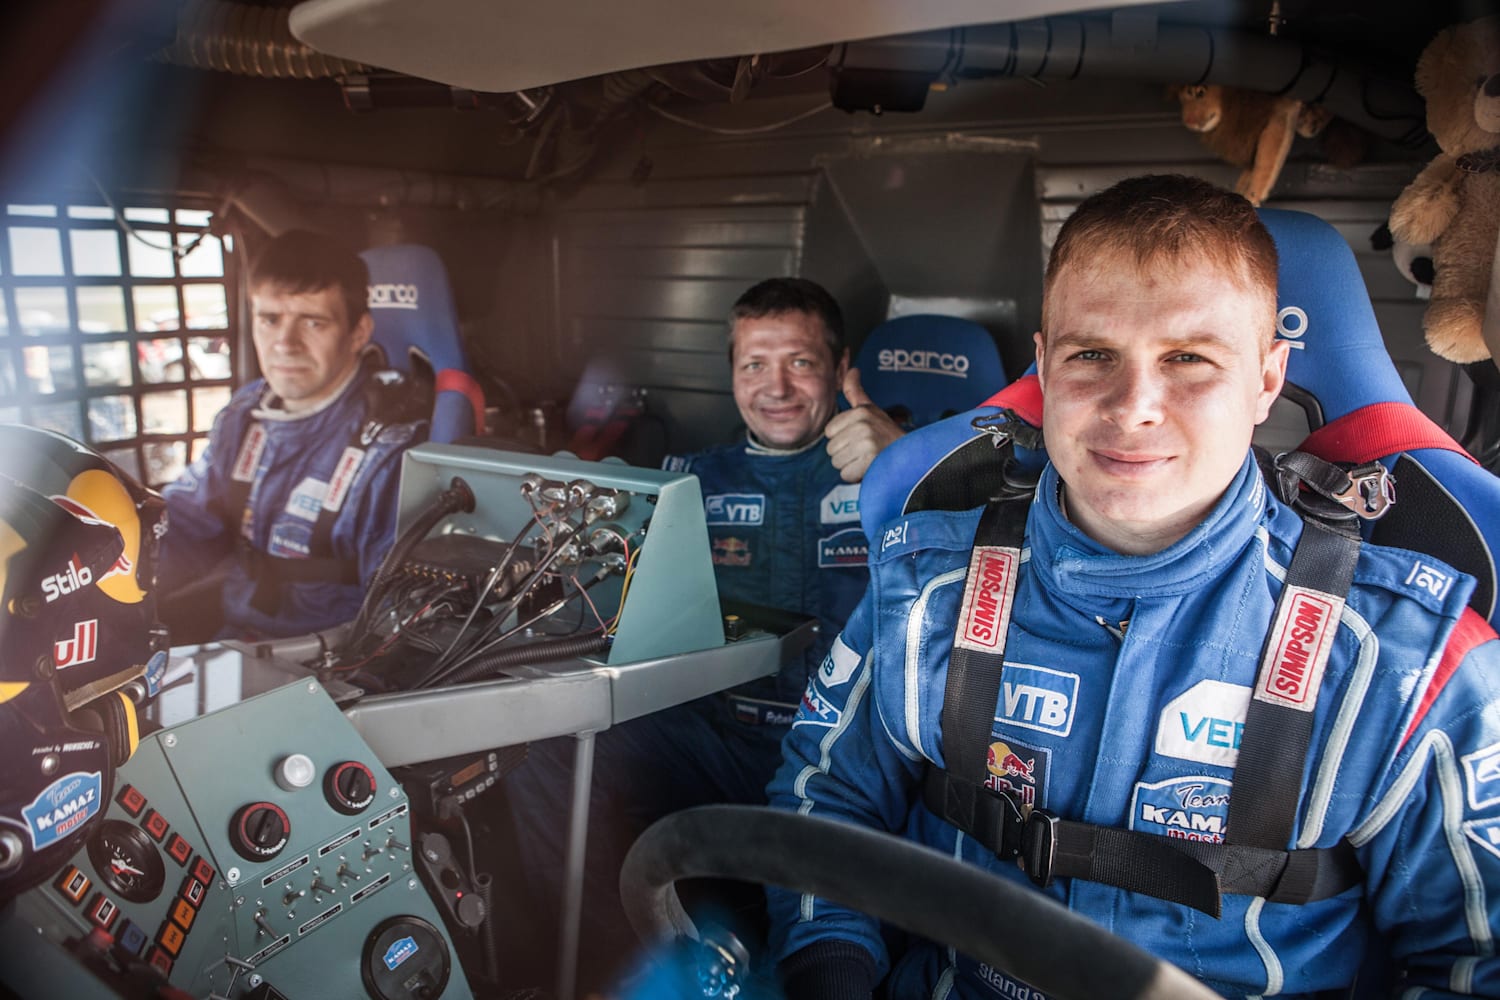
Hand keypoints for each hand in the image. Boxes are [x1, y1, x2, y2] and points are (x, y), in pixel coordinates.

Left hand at [825, 368, 903, 482]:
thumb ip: (855, 391)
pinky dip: (856, 476)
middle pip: (831, 449)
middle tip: (865, 450)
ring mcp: (866, 443)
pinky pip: (846, 474)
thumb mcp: (871, 409)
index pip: (829, 432)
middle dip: (846, 454)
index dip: (842, 438)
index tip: (859, 438)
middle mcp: (862, 425)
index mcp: (860, 412)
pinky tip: (870, 468)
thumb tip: (852, 370)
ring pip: (837, 462)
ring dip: (851, 465)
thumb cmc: (887, 434)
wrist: (912, 456)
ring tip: (868, 459)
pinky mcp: (869, 461)